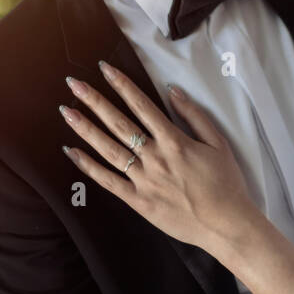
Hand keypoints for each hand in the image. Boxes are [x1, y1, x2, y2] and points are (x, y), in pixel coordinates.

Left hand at [59, 61, 255, 251]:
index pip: (142, 106)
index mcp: (175, 141)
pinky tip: (72, 153)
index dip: (122, 86)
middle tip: (73, 84)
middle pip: (119, 124)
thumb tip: (173, 92)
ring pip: (108, 150)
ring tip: (66, 112)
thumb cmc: (226, 184)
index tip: (105, 70)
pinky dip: (89, 167)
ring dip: (86, 129)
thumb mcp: (219, 144)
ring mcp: (143, 180)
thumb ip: (195, 117)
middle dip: (95, 101)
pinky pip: (108, 182)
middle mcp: (155, 158)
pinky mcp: (138, 201)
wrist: (225, 224)